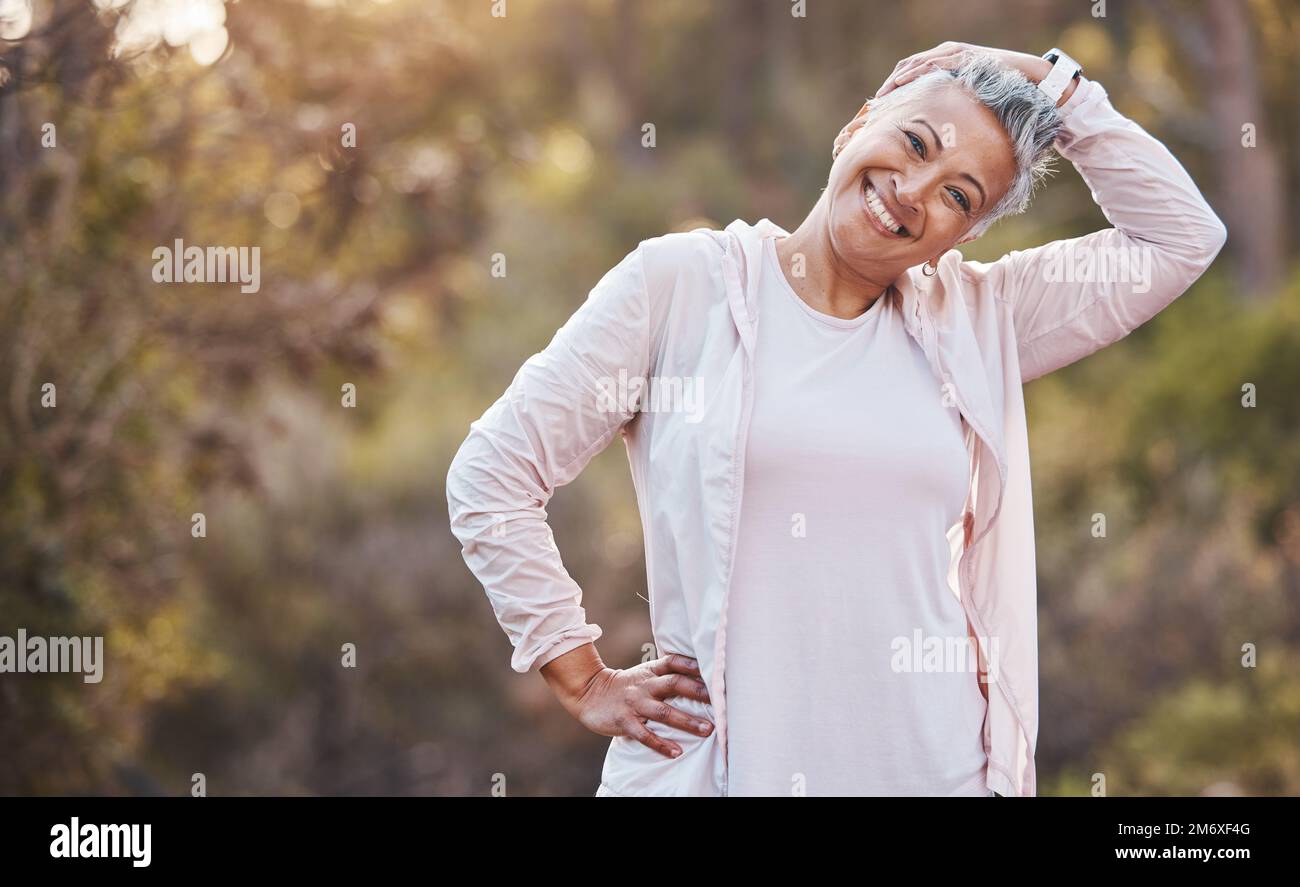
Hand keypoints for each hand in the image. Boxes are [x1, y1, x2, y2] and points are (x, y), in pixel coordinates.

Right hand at [566, 654, 713, 758]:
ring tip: (707, 730)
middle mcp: (645, 685)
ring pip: (664, 711)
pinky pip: (644, 734)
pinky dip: (661, 744)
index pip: (674, 663)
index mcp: (651, 671)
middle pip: (674, 684)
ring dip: (687, 720)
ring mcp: (634, 703)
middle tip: (720, 701)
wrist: (588, 693)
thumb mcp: (644, 674)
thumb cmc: (624, 686)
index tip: (714, 670)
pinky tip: (676, 751)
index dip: (694, 665)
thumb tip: (698, 678)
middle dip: (698, 692)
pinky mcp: (624, 721)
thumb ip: (665, 675)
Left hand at [874, 42, 1056, 100]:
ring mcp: (954, 54)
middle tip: (873, 105)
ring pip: (916, 63)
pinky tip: (902, 83)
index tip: (877, 109)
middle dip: (889, 86)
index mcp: (942, 64)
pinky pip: (935, 63)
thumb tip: (933, 138)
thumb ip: (949, 110)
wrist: (1029, 80)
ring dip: (896, 79)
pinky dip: (916, 72)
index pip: (908, 74)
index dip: (892, 90)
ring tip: (882, 96)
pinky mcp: (964, 57)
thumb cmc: (999, 94)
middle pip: (906, 68)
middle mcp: (945, 55)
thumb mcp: (966, 103)